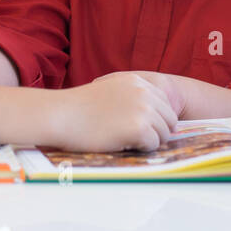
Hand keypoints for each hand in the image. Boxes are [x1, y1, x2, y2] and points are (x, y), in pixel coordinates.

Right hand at [46, 73, 180, 151]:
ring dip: (149, 142)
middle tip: (134, 139)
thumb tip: (151, 116)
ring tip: (126, 141)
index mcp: (137, 81)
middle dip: (157, 132)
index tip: (141, 128)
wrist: (60, 115)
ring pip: (164, 134)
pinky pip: (153, 145)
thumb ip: (131, 97)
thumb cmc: (78, 109)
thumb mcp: (110, 91)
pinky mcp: (138, 128)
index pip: (165, 104)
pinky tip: (123, 144)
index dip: (156, 119)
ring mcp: (143, 110)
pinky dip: (141, 149)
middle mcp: (144, 92)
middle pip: (170, 119)